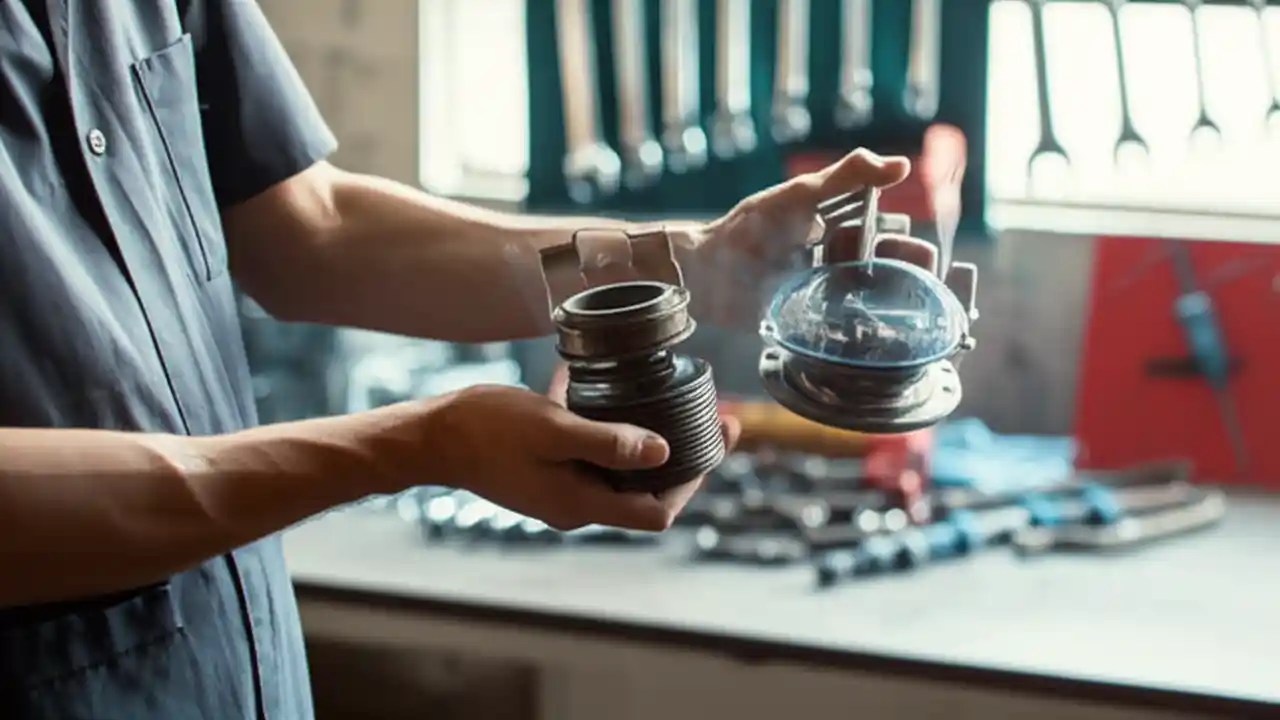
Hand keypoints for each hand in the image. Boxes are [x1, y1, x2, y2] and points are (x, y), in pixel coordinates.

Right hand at [418, 383, 736, 531]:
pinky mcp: (546, 468)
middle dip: (681, 453)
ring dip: (647, 437)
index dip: (693, 479)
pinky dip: (602, 423)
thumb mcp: (553, 430)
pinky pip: (587, 449)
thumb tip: (663, 451)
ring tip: (671, 399)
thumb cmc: (487, 431)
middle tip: (708, 414)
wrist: (431, 437)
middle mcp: (576, 503)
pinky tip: (599, 385)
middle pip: (645, 489)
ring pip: (620, 467)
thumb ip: (608, 442)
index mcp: (582, 503)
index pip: (658, 510)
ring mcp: (560, 487)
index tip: (715, 439)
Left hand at [680, 148, 937, 330]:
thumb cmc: (751, 227)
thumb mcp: (802, 194)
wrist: (707, 271)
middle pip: (881, 271)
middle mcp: (832, 263)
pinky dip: (864, 333)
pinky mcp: (808, 322)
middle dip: (906, 276)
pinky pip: (842, 330)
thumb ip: (848, 175)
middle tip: (927, 285)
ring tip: (913, 315)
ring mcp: (821, 294)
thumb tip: (902, 166)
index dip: (906, 246)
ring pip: (867, 301)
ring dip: (890, 307)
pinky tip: (884, 340)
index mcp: (836, 230)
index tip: (926, 256)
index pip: (883, 237)